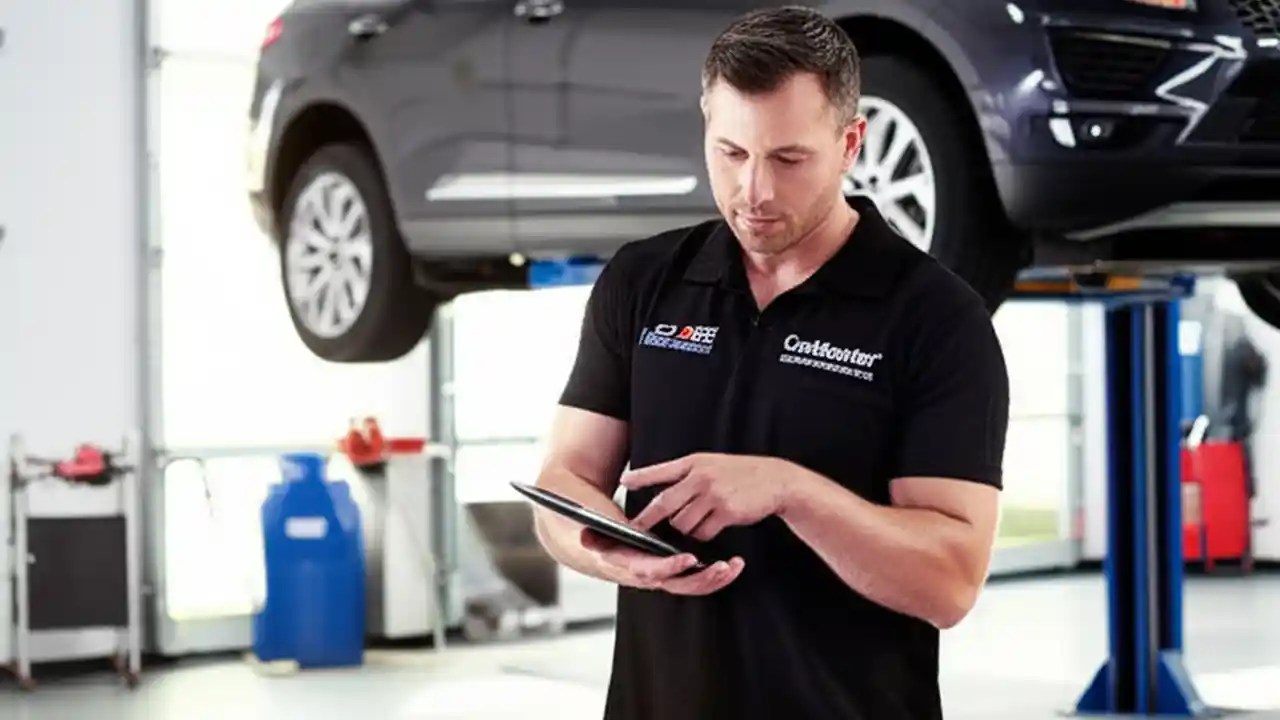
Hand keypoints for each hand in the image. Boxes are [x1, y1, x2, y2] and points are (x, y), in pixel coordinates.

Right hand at [580, 528, 744, 594]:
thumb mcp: (588, 529)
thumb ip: (589, 533)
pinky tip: (733, 566)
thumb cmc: (594, 531)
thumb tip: (583, 537)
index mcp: (625, 565)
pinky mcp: (671, 573)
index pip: (648, 571)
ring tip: (733, 566)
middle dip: (700, 578)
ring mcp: (659, 576)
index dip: (668, 567)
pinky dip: (714, 575)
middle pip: (676, 584)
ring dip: (713, 579)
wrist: (593, 542)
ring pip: (689, 585)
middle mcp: (644, 575)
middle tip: (721, 567)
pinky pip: (695, 579)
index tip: (687, 559)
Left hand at [621, 453, 792, 540]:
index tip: (623, 482)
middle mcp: (701, 477)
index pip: (661, 471)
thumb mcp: (712, 464)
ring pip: (682, 522)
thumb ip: (688, 474)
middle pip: (664, 503)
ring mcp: (713, 494)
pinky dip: (702, 534)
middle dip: (648, 519)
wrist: (775, 480)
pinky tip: (712, 527)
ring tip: (696, 522)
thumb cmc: (741, 473)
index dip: (641, 477)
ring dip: (684, 528)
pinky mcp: (726, 512)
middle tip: (637, 528)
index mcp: (695, 463)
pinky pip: (702, 532)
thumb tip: (665, 492)